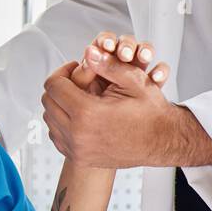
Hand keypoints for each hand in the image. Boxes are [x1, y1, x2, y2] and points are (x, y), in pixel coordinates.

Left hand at [42, 33, 175, 168]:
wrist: (163, 141)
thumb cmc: (151, 112)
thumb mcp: (134, 81)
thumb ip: (107, 64)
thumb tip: (88, 52)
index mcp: (88, 113)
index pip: (54, 86)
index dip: (62, 71)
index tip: (74, 66)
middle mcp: (78, 135)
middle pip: (48, 102)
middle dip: (59, 86)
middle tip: (74, 79)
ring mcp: (78, 150)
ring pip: (49, 120)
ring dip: (59, 104)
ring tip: (78, 95)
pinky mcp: (80, 159)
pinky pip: (57, 137)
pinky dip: (62, 123)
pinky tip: (78, 113)